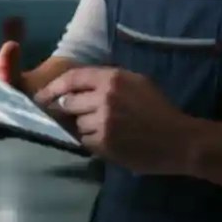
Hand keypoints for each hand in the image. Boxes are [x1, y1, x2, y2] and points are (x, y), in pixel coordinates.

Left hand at [35, 66, 199, 175]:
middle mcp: (104, 97)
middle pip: (68, 102)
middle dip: (70, 110)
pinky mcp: (105, 143)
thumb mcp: (136, 82)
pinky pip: (85, 141)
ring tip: (104, 128)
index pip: (72, 78)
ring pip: (76, 124)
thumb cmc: (159, 108)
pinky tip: (108, 140)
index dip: (54, 87)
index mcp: (113, 78)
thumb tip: (77, 86)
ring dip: (84, 127)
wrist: (178, 139)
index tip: (42, 95)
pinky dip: (92, 142)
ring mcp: (103, 121)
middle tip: (78, 115)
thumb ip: (108, 81)